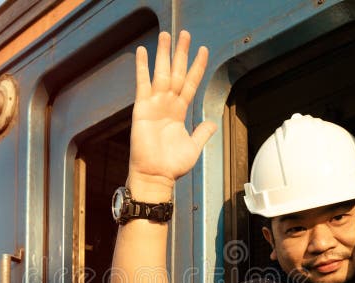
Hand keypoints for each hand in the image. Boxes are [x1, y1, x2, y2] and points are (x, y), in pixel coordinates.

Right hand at [128, 31, 216, 201]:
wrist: (156, 176)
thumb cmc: (171, 165)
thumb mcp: (194, 146)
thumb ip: (202, 132)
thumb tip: (213, 122)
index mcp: (179, 111)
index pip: (191, 83)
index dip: (197, 67)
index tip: (203, 50)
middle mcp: (167, 104)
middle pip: (177, 73)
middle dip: (181, 53)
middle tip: (184, 34)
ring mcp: (154, 104)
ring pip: (161, 74)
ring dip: (164, 54)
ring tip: (166, 35)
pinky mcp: (142, 108)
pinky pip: (143, 84)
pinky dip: (142, 67)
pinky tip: (143, 52)